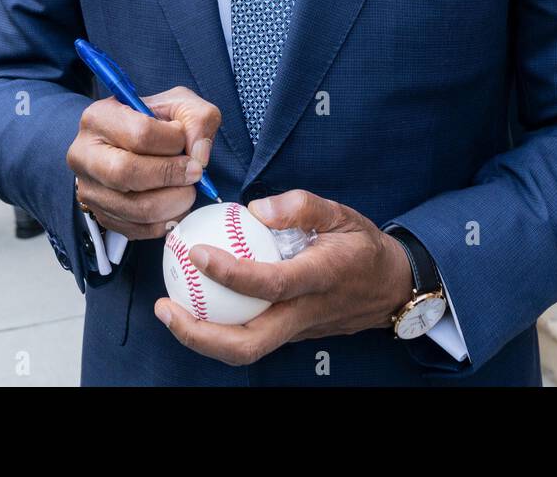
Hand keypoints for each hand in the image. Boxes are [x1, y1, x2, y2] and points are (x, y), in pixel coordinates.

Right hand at [67, 87, 219, 239]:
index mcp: (99, 117)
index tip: (188, 144)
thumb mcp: (180, 105)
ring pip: (135, 208)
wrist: (136, 145)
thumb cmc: (158, 122)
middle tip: (194, 173)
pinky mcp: (101, 216)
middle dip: (171, 175)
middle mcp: (83, 154)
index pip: (140, 133)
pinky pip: (138, 230)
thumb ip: (198, 118)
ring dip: (174, 202)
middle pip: (128, 173)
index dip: (174, 142)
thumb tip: (198, 154)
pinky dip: (166, 221)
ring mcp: (89, 189)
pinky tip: (177, 204)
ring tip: (188, 189)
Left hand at [153, 189, 414, 365]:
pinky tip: (196, 303)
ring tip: (169, 310)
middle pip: (248, 344)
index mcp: (320, 277)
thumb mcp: (341, 213)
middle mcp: (305, 312)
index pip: (271, 283)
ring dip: (201, 337)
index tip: (197, 253)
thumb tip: (254, 208)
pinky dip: (216, 328)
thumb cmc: (363, 246)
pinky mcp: (291, 335)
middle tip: (165, 307)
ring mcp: (297, 331)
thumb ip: (301, 206)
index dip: (230, 272)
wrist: (392, 288)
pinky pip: (250, 338)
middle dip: (199, 334)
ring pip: (245, 350)